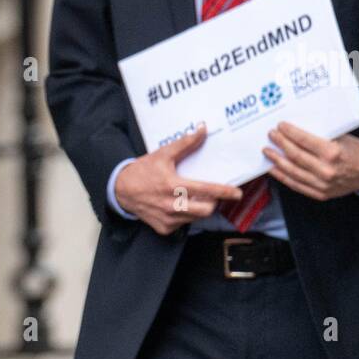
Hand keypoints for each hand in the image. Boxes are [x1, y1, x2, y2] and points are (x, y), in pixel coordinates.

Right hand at [113, 125, 243, 235]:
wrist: (121, 191)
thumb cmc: (143, 171)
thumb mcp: (163, 154)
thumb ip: (185, 144)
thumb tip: (203, 129)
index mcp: (173, 185)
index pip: (206, 190)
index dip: (224, 192)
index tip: (237, 193)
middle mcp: (171, 205)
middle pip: (206, 210)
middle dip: (214, 202)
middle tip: (212, 195)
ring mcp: (168, 219)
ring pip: (196, 217)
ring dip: (199, 208)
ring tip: (193, 198)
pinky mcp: (164, 228)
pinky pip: (184, 224)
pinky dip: (186, 215)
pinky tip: (177, 206)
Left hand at [263, 123, 358, 200]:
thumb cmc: (355, 152)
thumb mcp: (343, 138)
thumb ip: (322, 136)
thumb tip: (298, 129)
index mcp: (333, 153)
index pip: (304, 141)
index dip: (290, 133)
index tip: (280, 126)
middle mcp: (326, 170)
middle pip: (295, 155)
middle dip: (280, 144)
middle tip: (271, 136)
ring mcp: (322, 184)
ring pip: (292, 171)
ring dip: (276, 160)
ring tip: (267, 151)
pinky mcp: (319, 194)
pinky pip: (295, 184)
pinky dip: (282, 176)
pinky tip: (273, 168)